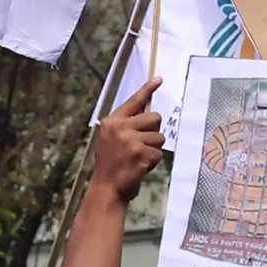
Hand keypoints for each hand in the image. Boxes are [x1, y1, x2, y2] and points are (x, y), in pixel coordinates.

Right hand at [94, 77, 164, 203]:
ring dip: (154, 148)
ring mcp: (131, 140)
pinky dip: (153, 161)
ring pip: (160, 137)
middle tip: (141, 144)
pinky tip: (140, 166)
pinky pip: (159, 152)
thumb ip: (126, 126)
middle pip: (155, 118)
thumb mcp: (112, 139)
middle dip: (153, 131)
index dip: (147, 89)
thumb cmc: (111, 163)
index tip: (159, 79)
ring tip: (139, 157)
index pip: (134, 101)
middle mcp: (121, 127)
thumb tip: (149, 115)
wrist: (106, 187)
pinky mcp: (141, 153)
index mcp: (112, 121)